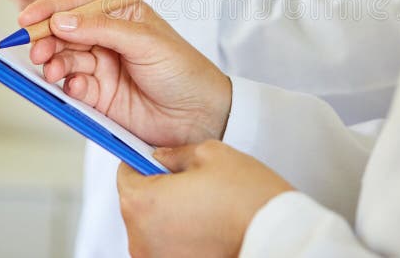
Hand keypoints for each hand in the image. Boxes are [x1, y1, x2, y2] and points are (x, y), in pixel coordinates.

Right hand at [20, 0, 232, 146]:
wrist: (199, 116)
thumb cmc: (183, 71)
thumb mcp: (145, 41)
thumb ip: (101, 29)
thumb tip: (62, 21)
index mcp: (123, 15)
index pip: (79, 5)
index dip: (51, 10)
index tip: (27, 20)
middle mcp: (109, 39)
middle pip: (65, 33)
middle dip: (47, 39)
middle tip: (37, 49)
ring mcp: (103, 67)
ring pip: (65, 60)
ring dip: (54, 63)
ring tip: (54, 71)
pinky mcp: (99, 96)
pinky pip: (72, 87)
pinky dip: (68, 86)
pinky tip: (77, 89)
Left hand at [118, 140, 293, 257]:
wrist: (274, 238)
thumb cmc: (247, 199)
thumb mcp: (212, 154)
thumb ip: (176, 152)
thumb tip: (161, 156)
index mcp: (143, 203)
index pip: (125, 173)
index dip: (142, 162)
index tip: (158, 162)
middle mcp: (141, 239)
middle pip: (137, 204)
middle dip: (158, 190)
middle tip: (192, 183)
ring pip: (152, 228)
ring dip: (169, 216)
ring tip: (205, 207)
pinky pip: (167, 247)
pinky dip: (181, 237)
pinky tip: (208, 227)